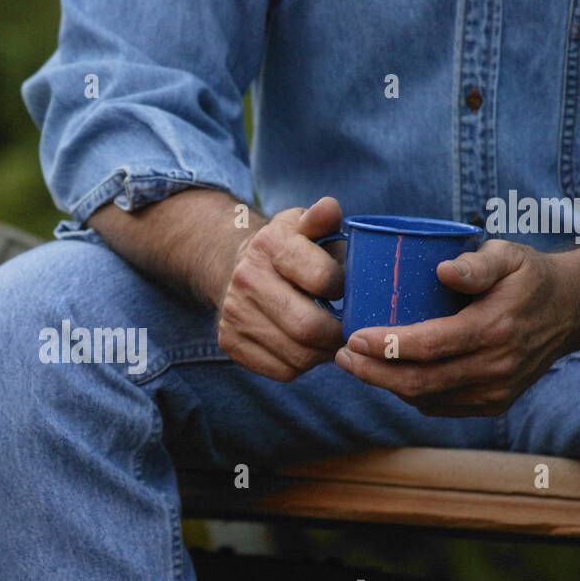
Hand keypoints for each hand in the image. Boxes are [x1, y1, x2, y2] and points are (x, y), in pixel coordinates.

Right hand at [216, 197, 347, 380]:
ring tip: (331, 339)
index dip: (344, 290)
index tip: (347, 290)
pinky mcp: (229, 342)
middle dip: (338, 333)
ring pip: (298, 356)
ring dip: (323, 353)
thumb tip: (329, 209)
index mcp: (269, 244)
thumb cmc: (289, 249)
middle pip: (308, 327)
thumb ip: (322, 219)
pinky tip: (307, 347)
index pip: (322, 278)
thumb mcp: (305, 226)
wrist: (237, 269)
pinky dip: (303, 365)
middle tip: (350, 329)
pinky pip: (282, 371)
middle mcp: (245, 278)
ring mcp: (234, 313)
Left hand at [333, 239, 579, 415]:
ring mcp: (496, 391)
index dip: (387, 346)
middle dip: (373, 372)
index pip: (430, 346)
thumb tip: (443, 269)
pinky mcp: (493, 403)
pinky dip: (409, 393)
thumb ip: (477, 263)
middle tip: (342, 356)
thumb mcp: (509, 255)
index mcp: (495, 329)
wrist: (572, 311)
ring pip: (426, 399)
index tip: (353, 337)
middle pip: (420, 381)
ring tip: (356, 364)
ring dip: (386, 385)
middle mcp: (496, 367)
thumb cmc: (529, 276)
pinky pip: (440, 405)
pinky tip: (388, 375)